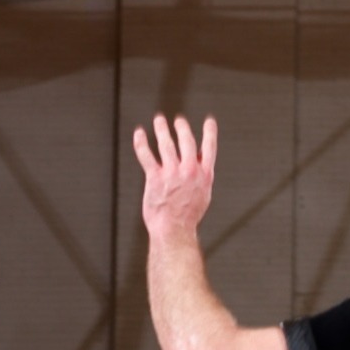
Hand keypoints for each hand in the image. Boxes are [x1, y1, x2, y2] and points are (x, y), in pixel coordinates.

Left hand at [133, 114, 217, 242]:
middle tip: (178, 120)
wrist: (174, 230)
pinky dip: (141, 142)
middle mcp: (190, 171)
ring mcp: (172, 173)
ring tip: (159, 120)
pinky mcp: (155, 178)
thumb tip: (198, 160)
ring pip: (166, 144)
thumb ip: (201, 176)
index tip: (209, 121)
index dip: (210, 132)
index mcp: (205, 175)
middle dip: (182, 128)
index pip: (210, 148)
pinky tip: (139, 133)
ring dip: (162, 129)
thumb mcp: (203, 195)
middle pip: (187, 141)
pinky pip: (146, 155)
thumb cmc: (188, 216)